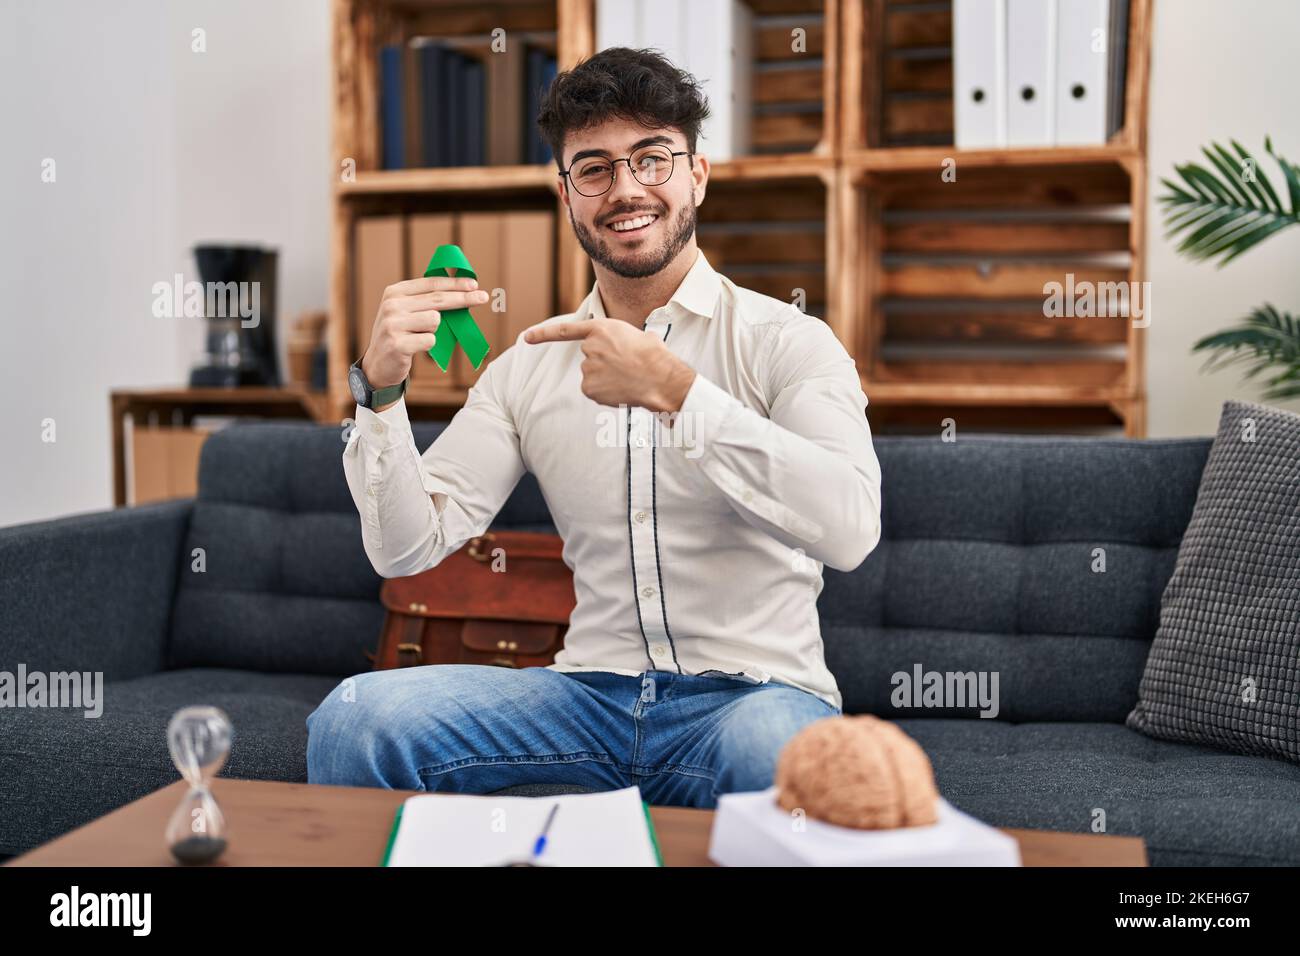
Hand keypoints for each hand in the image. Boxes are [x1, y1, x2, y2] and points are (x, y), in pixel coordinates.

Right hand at [360, 275, 491, 389]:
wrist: (377, 365)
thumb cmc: (399, 336)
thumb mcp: (406, 313)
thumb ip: (427, 302)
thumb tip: (463, 294)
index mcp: (394, 292)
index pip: (431, 284)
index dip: (454, 283)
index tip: (474, 284)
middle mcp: (392, 305)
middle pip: (438, 299)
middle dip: (463, 298)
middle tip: (483, 297)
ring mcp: (393, 324)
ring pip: (435, 320)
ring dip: (434, 330)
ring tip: (418, 336)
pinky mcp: (398, 344)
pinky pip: (430, 340)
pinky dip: (428, 345)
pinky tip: (414, 347)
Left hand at [523, 318, 695, 411]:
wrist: (660, 378)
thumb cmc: (655, 356)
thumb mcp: (638, 336)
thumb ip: (621, 339)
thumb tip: (631, 348)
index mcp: (601, 329)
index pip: (566, 331)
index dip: (544, 335)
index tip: (526, 337)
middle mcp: (589, 347)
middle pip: (589, 358)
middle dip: (604, 363)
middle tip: (627, 366)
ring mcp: (587, 368)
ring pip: (592, 375)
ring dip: (607, 378)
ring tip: (628, 378)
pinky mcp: (588, 387)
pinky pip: (594, 391)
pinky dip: (605, 393)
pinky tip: (621, 390)